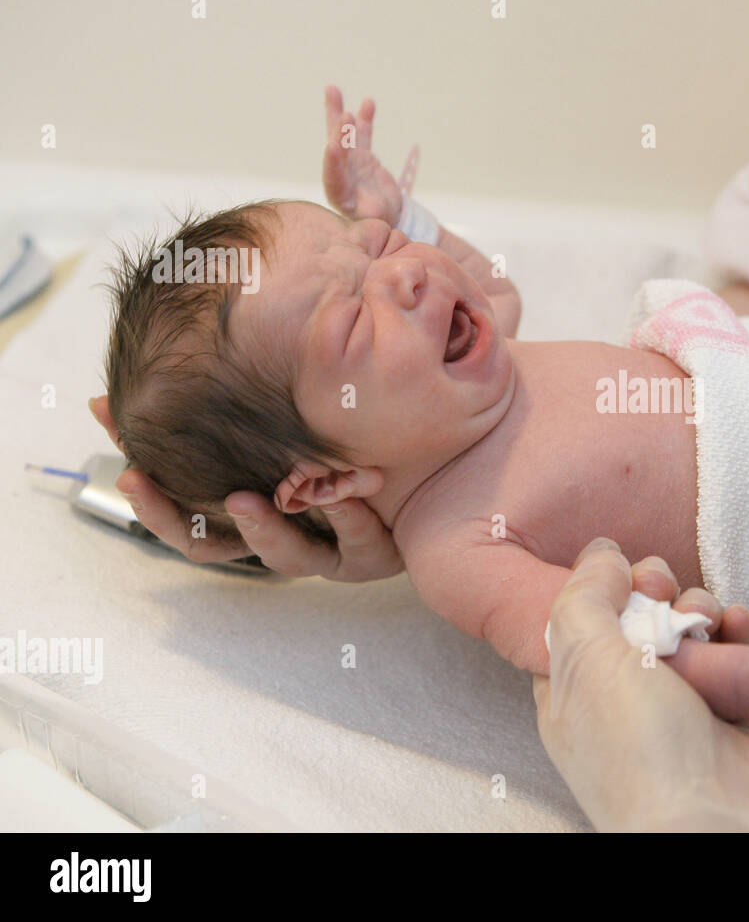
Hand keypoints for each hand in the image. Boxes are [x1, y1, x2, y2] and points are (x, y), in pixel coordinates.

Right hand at [89, 396, 402, 580]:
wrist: (431, 471)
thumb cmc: (343, 446)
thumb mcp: (278, 425)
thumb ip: (215, 411)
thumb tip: (109, 398)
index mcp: (255, 516)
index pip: (187, 525)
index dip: (152, 505)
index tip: (128, 471)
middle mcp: (283, 540)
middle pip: (219, 549)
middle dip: (186, 518)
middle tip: (160, 484)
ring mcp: (328, 552)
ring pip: (288, 557)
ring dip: (267, 528)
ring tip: (253, 498)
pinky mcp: (375, 553)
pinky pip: (358, 541)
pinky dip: (349, 517)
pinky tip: (343, 492)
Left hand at [322, 85, 402, 225]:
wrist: (386, 216)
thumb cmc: (378, 220)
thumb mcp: (374, 220)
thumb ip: (371, 212)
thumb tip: (372, 208)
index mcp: (338, 191)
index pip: (332, 173)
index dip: (332, 159)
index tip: (333, 145)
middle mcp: (340, 172)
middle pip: (334, 148)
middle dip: (337, 131)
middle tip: (343, 113)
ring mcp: (350, 161)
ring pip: (343, 133)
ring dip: (338, 113)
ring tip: (331, 89)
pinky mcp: (362, 154)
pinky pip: (362, 133)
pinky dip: (364, 118)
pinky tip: (368, 101)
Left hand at [535, 539, 748, 831]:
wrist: (714, 819)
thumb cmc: (637, 750)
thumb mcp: (587, 658)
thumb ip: (583, 594)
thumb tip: (600, 553)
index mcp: (575, 693)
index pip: (584, 620)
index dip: (606, 587)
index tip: (627, 572)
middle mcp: (627, 700)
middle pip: (643, 619)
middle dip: (662, 594)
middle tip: (670, 596)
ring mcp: (684, 708)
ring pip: (694, 632)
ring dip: (705, 611)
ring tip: (711, 619)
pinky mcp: (737, 713)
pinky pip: (740, 655)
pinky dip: (745, 634)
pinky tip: (743, 627)